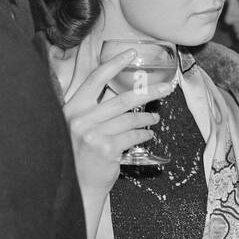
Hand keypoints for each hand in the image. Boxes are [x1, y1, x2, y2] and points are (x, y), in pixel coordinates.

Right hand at [63, 47, 172, 194]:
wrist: (76, 185)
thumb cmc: (80, 154)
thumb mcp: (77, 126)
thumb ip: (91, 109)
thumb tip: (117, 92)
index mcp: (71, 108)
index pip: (94, 79)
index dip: (114, 63)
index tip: (131, 53)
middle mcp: (80, 118)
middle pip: (122, 99)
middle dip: (148, 92)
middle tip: (166, 87)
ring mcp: (92, 134)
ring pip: (130, 119)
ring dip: (146, 118)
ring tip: (153, 118)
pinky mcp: (106, 149)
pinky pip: (133, 136)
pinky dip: (144, 135)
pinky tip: (147, 135)